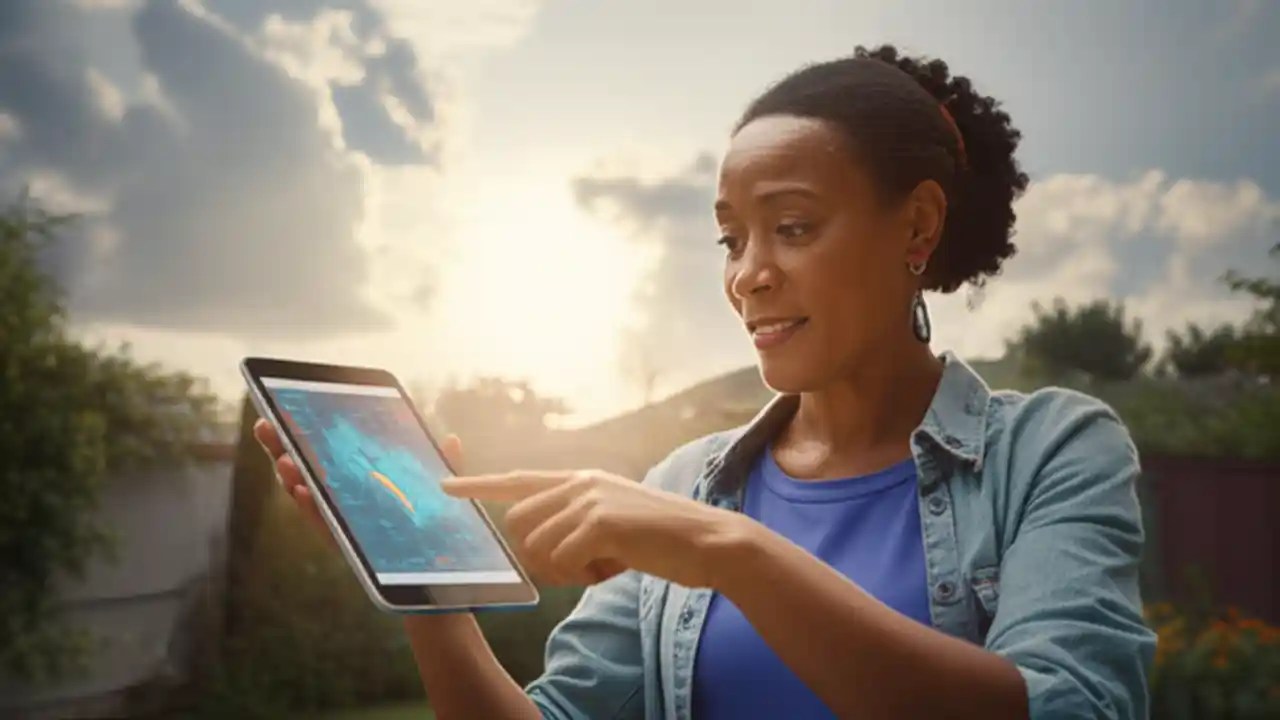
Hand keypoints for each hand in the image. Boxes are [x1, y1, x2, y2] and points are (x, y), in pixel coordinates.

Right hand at [253, 418, 464, 547]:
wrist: (440, 584)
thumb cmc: (436, 536)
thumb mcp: (440, 496)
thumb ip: (443, 468)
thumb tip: (452, 437)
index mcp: (359, 486)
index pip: (327, 455)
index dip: (304, 435)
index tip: (283, 412)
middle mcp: (345, 505)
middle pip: (307, 472)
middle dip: (282, 450)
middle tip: (263, 426)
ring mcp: (343, 525)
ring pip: (309, 499)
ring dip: (293, 479)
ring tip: (284, 460)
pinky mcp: (347, 547)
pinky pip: (324, 527)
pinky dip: (312, 509)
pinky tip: (301, 492)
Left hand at [441, 468, 749, 587]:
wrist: (708, 541)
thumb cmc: (663, 539)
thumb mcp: (615, 519)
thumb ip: (579, 521)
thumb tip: (541, 548)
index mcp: (582, 479)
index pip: (518, 481)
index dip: (479, 485)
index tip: (444, 486)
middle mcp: (580, 482)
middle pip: (518, 524)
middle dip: (539, 556)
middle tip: (583, 566)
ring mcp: (589, 499)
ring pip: (537, 547)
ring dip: (566, 569)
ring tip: (607, 562)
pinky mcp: (600, 522)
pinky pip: (563, 561)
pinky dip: (585, 575)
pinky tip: (617, 565)